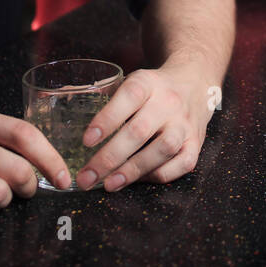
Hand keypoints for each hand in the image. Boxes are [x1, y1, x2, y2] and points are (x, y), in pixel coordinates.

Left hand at [76, 65, 212, 190]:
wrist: (195, 82)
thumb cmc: (154, 89)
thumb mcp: (134, 82)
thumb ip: (109, 100)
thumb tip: (69, 118)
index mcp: (148, 83)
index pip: (129, 97)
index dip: (107, 119)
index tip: (86, 141)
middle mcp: (169, 103)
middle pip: (139, 131)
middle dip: (109, 157)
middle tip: (86, 177)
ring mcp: (185, 124)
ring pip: (161, 150)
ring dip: (133, 170)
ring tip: (109, 184)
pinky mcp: (196, 143)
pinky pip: (180, 165)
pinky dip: (157, 176)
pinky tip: (136, 180)